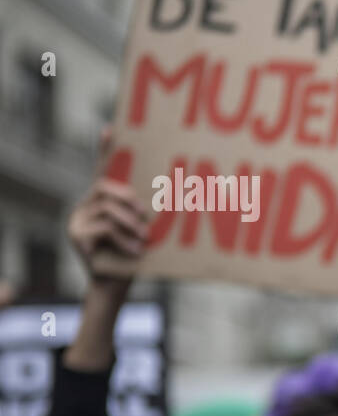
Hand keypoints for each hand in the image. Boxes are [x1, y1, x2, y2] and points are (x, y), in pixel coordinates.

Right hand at [68, 130, 148, 289]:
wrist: (115, 286)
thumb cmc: (135, 256)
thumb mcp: (145, 232)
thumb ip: (151, 215)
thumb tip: (183, 197)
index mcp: (103, 201)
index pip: (102, 169)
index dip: (105, 150)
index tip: (111, 128)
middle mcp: (86, 205)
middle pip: (103, 186)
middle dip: (127, 197)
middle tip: (145, 213)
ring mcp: (77, 219)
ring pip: (106, 208)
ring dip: (130, 222)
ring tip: (145, 237)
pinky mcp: (75, 235)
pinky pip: (102, 227)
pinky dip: (123, 239)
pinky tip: (136, 251)